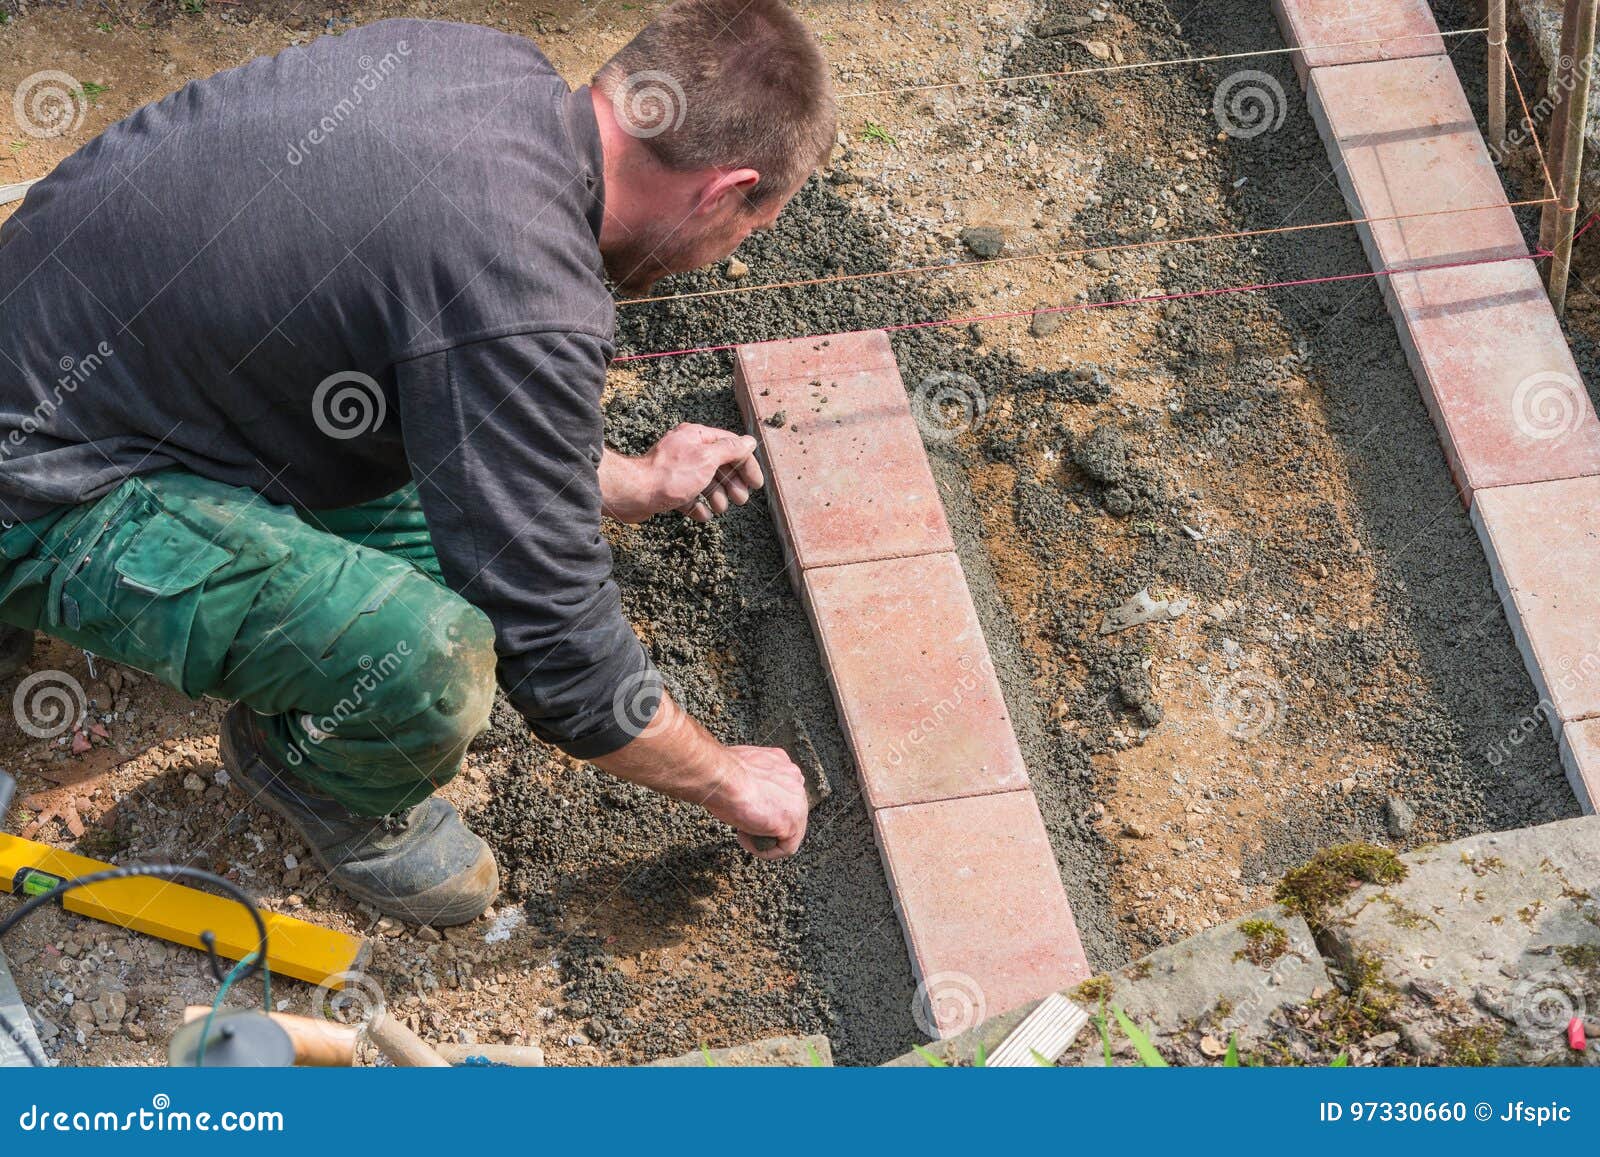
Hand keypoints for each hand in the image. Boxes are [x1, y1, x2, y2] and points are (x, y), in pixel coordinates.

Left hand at [599, 424, 763, 524]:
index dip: (746, 464)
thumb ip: (730, 449)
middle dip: (732, 482)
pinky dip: (697, 505)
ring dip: (716, 495)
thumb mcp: (708, 458)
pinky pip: (687, 496)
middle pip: (718, 464)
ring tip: (721, 508)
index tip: (756, 484)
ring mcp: (676, 469)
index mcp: (696, 436)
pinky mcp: (666, 487)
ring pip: (704, 481)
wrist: (634, 493)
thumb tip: (749, 441)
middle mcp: (686, 449)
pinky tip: (703, 514)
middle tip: (741, 499)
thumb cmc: (671, 475)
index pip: (730, 445)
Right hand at [703, 745, 808, 859]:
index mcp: (784, 764)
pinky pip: (785, 847)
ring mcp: (797, 802)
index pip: (785, 791)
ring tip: (744, 832)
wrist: (721, 776)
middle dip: (771, 821)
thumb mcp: (741, 769)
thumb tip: (746, 791)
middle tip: (747, 823)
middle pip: (791, 811)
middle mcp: (795, 781)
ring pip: (792, 831)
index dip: (768, 804)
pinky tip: (745, 839)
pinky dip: (766, 850)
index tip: (750, 808)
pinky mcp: (790, 823)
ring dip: (768, 836)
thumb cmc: (721, 772)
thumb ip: (753, 778)